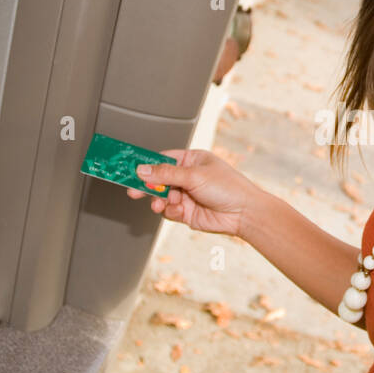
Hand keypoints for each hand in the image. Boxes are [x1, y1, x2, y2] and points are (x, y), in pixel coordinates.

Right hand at [126, 148, 255, 237]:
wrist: (243, 213)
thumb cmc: (228, 188)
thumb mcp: (194, 175)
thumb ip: (165, 173)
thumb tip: (143, 169)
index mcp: (191, 160)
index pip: (163, 159)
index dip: (147, 165)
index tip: (131, 169)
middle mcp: (188, 177)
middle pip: (158, 179)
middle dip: (148, 186)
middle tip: (134, 191)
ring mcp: (187, 195)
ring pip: (161, 197)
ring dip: (159, 201)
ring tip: (160, 203)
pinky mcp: (187, 212)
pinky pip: (169, 211)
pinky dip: (170, 211)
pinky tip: (179, 210)